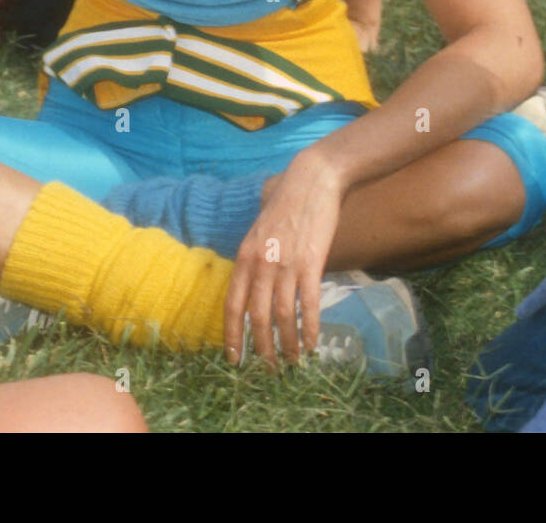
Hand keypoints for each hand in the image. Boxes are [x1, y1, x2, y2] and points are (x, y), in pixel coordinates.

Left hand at [222, 153, 345, 368]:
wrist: (313, 178)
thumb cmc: (287, 197)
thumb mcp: (258, 226)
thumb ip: (254, 252)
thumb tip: (252, 274)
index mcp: (244, 255)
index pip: (233, 305)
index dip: (232, 335)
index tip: (234, 358)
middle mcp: (261, 263)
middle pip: (257, 317)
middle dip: (261, 348)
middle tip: (269, 368)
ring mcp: (286, 264)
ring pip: (282, 316)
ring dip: (287, 344)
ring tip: (293, 361)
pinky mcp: (311, 263)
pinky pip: (308, 304)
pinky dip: (310, 328)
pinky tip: (313, 343)